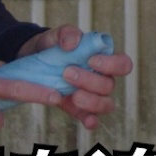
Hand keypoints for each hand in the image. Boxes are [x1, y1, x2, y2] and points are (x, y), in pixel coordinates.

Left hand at [17, 25, 135, 131]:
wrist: (33, 62)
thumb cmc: (53, 47)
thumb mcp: (55, 35)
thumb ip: (65, 33)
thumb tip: (73, 42)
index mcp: (104, 58)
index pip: (123, 63)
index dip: (112, 64)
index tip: (91, 60)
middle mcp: (103, 78)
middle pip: (109, 85)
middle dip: (90, 81)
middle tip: (67, 73)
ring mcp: (92, 95)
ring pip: (106, 104)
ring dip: (92, 102)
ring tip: (73, 96)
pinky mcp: (79, 109)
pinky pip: (92, 118)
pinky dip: (92, 121)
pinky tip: (87, 121)